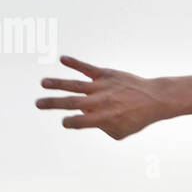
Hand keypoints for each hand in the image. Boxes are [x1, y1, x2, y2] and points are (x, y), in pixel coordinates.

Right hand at [35, 55, 167, 139]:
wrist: (153, 99)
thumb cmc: (137, 118)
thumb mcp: (122, 132)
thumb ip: (103, 129)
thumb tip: (88, 120)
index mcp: (103, 118)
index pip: (80, 122)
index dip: (70, 123)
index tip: (64, 122)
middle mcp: (100, 102)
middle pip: (71, 103)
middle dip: (53, 103)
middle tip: (37, 103)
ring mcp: (101, 87)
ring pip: (75, 84)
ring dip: (57, 83)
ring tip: (43, 83)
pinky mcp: (106, 74)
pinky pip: (87, 68)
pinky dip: (74, 63)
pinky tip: (62, 59)